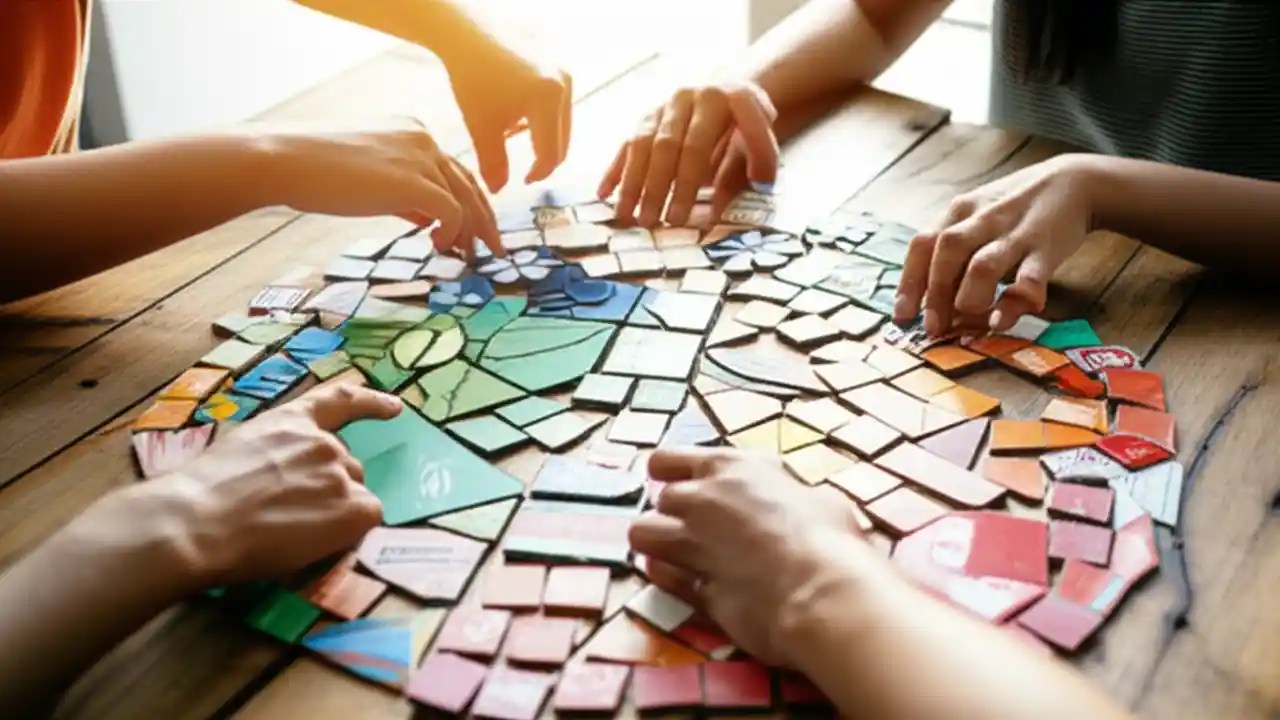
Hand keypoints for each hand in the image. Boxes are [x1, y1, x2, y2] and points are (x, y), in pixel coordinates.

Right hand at [152, 383, 401, 586]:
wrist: (196, 523)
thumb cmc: (200, 495)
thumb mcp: (241, 451)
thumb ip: (275, 456)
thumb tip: (286, 483)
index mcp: (291, 421)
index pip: (340, 401)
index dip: (370, 403)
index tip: (395, 408)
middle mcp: (323, 442)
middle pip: (346, 465)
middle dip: (329, 488)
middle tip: (292, 515)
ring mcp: (341, 473)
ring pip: (354, 495)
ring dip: (334, 512)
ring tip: (292, 532)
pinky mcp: (355, 507)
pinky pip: (366, 520)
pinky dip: (348, 533)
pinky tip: (320, 543)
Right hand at [261, 119, 500, 257]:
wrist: (287, 160)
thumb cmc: (316, 171)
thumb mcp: (369, 180)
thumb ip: (403, 194)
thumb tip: (425, 218)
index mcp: (413, 132)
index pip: (455, 170)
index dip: (470, 202)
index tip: (475, 231)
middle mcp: (423, 139)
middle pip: (469, 183)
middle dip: (485, 219)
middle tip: (494, 249)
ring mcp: (420, 157)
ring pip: (466, 199)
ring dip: (472, 232)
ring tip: (470, 256)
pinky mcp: (413, 180)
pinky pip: (452, 212)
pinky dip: (453, 233)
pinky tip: (439, 248)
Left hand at [446, 39, 571, 192]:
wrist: (467, 36)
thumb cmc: (473, 78)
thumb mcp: (481, 127)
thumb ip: (493, 163)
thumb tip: (499, 191)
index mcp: (548, 99)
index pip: (551, 153)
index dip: (538, 174)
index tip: (522, 182)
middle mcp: (563, 86)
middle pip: (562, 141)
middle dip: (543, 159)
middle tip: (524, 172)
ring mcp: (564, 76)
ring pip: (561, 125)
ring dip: (542, 140)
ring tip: (510, 137)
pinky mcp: (559, 70)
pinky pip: (558, 107)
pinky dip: (542, 121)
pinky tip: (515, 118)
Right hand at [598, 82, 779, 226]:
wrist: (728, 91)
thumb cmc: (745, 126)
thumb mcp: (761, 143)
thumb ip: (748, 170)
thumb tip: (716, 210)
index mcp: (730, 97)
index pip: (721, 133)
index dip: (712, 172)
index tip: (713, 209)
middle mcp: (692, 97)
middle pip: (673, 144)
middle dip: (667, 185)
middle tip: (664, 221)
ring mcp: (665, 106)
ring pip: (643, 145)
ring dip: (635, 184)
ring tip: (629, 217)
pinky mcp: (646, 118)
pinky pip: (626, 145)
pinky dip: (615, 171)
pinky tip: (604, 195)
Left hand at [629, 449, 869, 666]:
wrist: (824, 592)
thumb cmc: (832, 537)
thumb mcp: (818, 498)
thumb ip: (789, 496)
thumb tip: (798, 506)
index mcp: (733, 468)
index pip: (668, 460)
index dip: (670, 473)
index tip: (678, 482)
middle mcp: (704, 500)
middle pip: (660, 498)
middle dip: (673, 513)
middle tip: (695, 527)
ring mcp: (693, 544)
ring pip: (642, 533)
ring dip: (658, 542)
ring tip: (679, 553)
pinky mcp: (694, 588)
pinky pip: (660, 577)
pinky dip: (668, 577)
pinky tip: (687, 580)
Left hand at [895, 154, 1098, 335]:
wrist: (1075, 182)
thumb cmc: (1014, 211)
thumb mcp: (978, 220)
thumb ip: (957, 256)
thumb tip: (932, 304)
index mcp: (959, 212)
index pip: (923, 244)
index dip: (909, 282)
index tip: (901, 316)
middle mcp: (982, 219)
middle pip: (946, 253)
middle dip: (935, 295)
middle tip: (933, 329)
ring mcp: (1015, 232)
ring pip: (982, 264)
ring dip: (968, 298)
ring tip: (967, 326)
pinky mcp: (1047, 247)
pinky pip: (1029, 276)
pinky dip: (1014, 301)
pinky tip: (1001, 321)